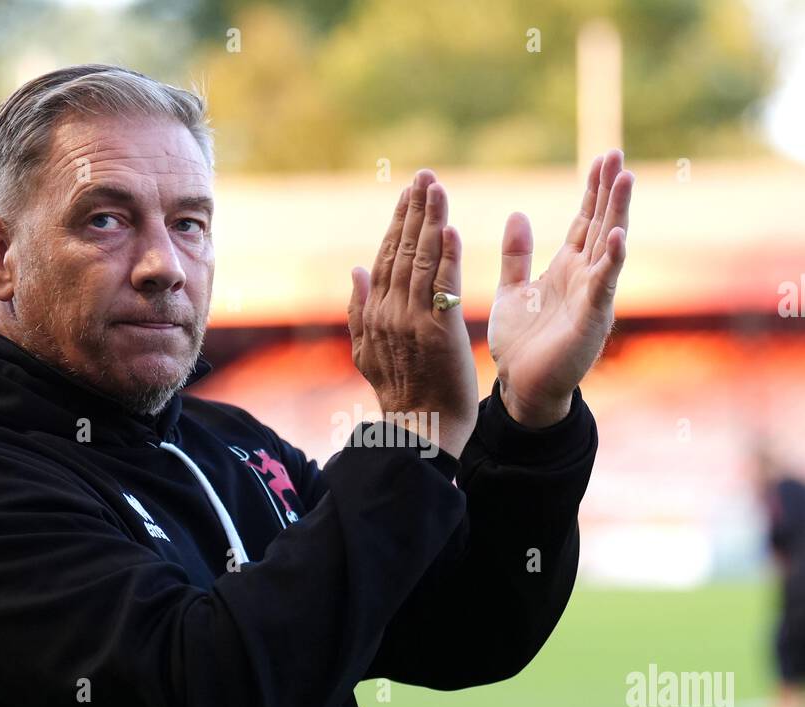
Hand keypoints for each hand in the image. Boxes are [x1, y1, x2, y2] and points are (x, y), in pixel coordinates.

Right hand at [347, 169, 478, 458]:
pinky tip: (449, 229)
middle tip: (425, 177)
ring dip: (430, 221)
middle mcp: (390, 312)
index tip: (409, 194)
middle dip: (414, 210)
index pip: (386, 258)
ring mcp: (413, 321)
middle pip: (402, 251)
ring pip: (421, 261)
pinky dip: (445, 256)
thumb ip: (359, 309)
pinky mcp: (439, 332)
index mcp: (374, 314)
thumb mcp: (367, 352)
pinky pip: (442, 287)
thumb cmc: (400, 394)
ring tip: (437, 189)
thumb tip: (355, 267)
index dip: (398, 223)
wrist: (418, 430)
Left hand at [488, 150, 633, 427]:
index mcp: (568, 269)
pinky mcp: (590, 320)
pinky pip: (603, 286)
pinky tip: (619, 235)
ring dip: (618, 213)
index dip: (594, 190)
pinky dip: (612, 261)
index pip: (586, 221)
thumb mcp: (514, 289)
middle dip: (610, 191)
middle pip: (602, 225)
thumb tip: (519, 214)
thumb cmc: (521, 344)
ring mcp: (592, 298)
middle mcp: (586, 279)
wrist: (522, 388)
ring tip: (625, 180)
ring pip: (609, 247)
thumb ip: (517, 254)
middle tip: (618, 155)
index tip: (604, 157)